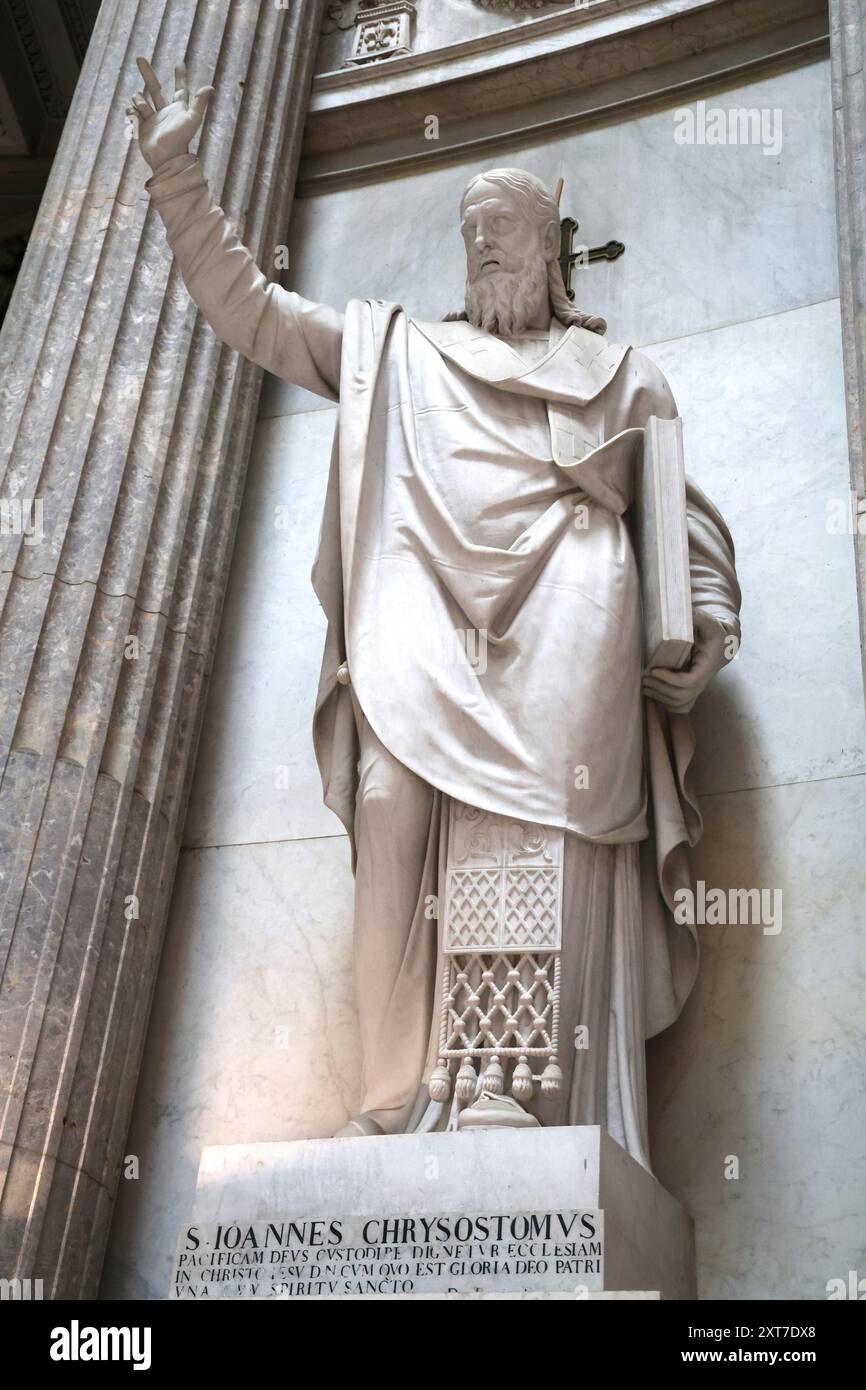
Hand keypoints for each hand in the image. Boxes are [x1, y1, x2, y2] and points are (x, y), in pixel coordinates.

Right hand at [127, 57, 213, 172]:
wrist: (165, 159)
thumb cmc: (180, 140)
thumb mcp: (192, 120)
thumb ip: (200, 103)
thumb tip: (210, 88)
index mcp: (178, 109)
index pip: (180, 89)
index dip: (180, 76)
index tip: (179, 63)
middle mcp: (164, 112)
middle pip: (154, 88)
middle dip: (147, 73)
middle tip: (139, 57)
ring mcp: (152, 119)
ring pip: (140, 98)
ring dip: (138, 99)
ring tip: (142, 110)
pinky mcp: (141, 126)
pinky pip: (131, 112)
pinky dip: (130, 111)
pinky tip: (134, 115)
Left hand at [642, 611, 730, 713]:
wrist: (722, 645)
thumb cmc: (713, 631)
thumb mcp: (709, 621)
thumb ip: (698, 617)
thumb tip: (686, 610)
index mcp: (707, 666)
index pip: (689, 682)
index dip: (671, 679)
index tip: (654, 670)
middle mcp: (704, 681)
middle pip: (681, 695)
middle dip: (660, 688)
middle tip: (644, 677)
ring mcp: (698, 689)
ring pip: (679, 703)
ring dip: (659, 696)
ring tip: (644, 685)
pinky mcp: (692, 692)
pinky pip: (678, 706)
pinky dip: (664, 702)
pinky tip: (652, 693)